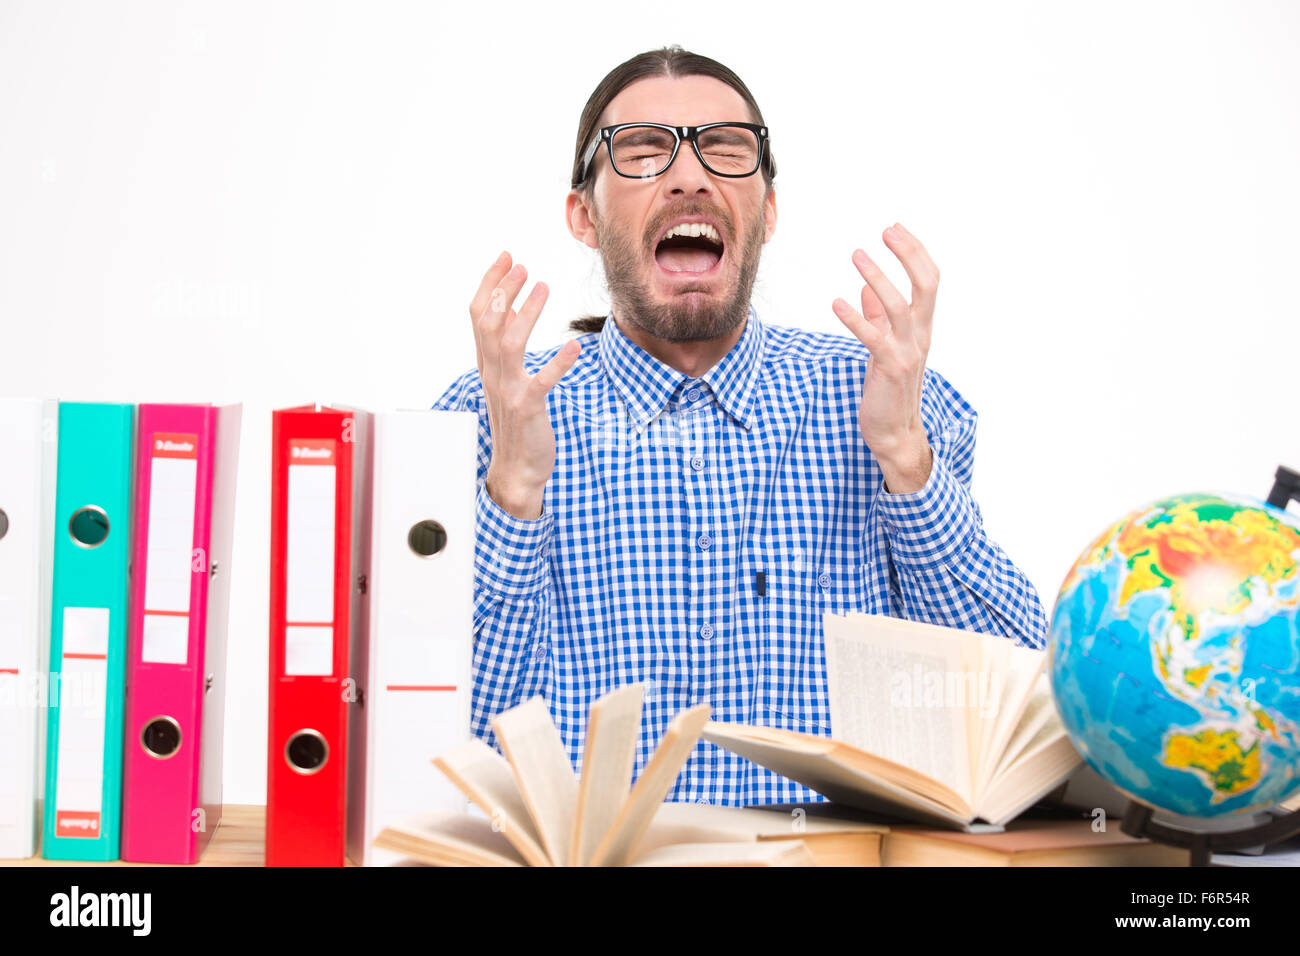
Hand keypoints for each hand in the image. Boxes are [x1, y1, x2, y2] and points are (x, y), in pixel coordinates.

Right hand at [470, 251, 580, 518]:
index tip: (507, 257)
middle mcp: (492, 373)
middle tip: (522, 265)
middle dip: (503, 291)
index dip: (491, 283)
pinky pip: (541, 382)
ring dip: (527, 314)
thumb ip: (506, 344)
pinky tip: (574, 347)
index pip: (479, 315)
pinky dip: (557, 364)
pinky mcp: (528, 409)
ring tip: (544, 287)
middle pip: (489, 323)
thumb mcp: (508, 378)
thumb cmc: (517, 422)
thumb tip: (513, 307)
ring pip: (509, 344)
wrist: (516, 470)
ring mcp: (508, 391)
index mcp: (487, 364)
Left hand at [831, 223, 937, 494]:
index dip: (915, 252)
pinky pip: (873, 337)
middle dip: (908, 254)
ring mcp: (908, 352)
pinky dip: (855, 318)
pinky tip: (836, 303)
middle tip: (886, 231)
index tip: (894, 229)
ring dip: (877, 277)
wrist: (895, 433)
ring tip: (857, 255)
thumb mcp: (885, 349)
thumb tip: (865, 292)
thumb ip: (878, 319)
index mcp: (922, 327)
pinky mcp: (889, 369)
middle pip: (926, 285)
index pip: (929, 280)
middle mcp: (920, 335)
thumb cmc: (888, 390)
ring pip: (899, 306)